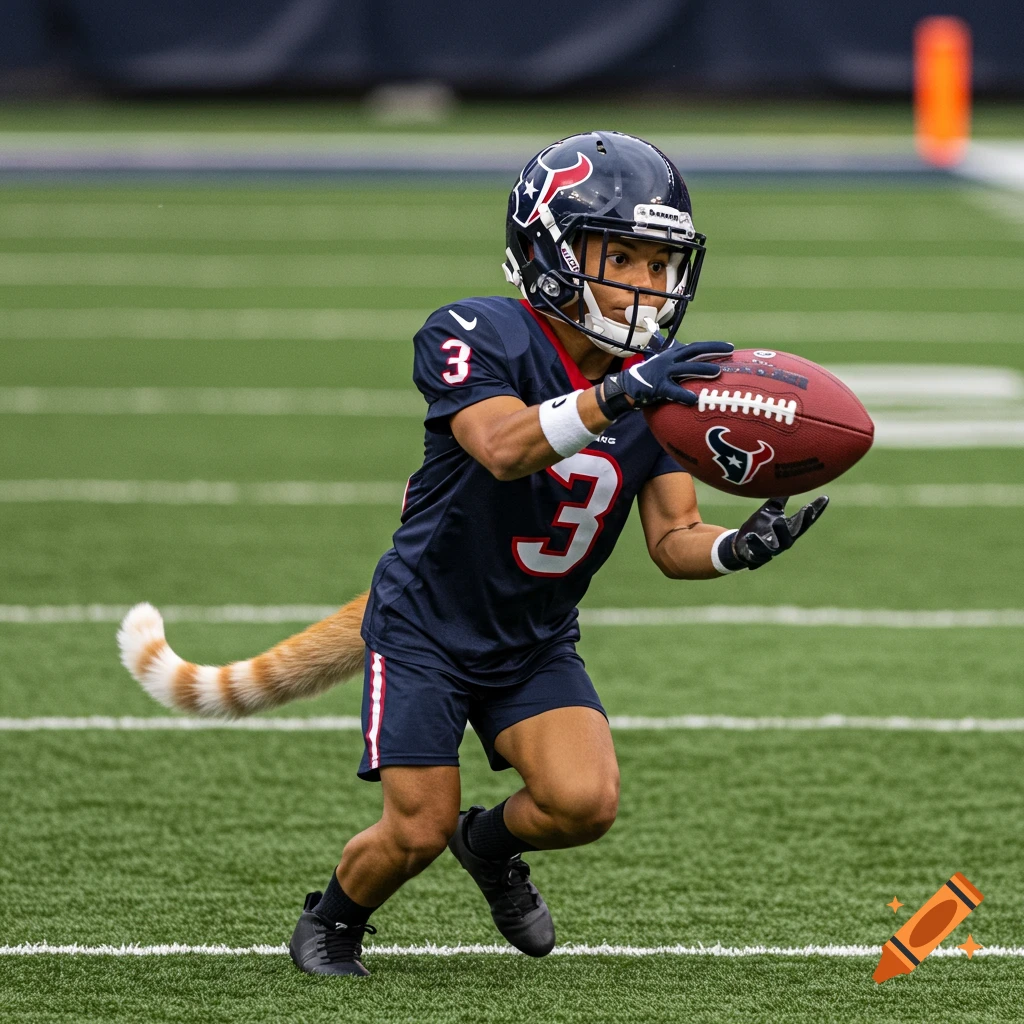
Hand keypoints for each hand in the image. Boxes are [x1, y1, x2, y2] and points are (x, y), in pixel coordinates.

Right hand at [599, 340, 733, 416]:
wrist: (627, 386)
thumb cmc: (650, 376)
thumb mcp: (664, 364)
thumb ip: (680, 362)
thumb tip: (697, 361)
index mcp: (673, 354)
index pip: (696, 347)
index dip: (713, 346)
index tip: (729, 347)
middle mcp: (669, 360)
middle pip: (694, 351)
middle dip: (712, 350)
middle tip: (730, 351)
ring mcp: (663, 372)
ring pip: (686, 368)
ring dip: (702, 369)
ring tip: (717, 372)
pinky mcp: (658, 386)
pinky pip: (673, 391)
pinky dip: (684, 395)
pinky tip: (695, 400)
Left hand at [721, 495, 829, 570]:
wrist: (742, 545)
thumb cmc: (760, 526)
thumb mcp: (770, 510)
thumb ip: (780, 499)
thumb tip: (789, 480)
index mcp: (789, 528)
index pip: (806, 518)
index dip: (816, 509)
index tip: (825, 498)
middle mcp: (785, 539)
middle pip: (798, 530)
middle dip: (804, 520)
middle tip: (808, 508)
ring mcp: (772, 548)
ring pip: (781, 543)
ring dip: (781, 531)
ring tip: (779, 520)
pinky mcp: (758, 554)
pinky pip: (758, 551)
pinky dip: (755, 544)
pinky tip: (750, 536)